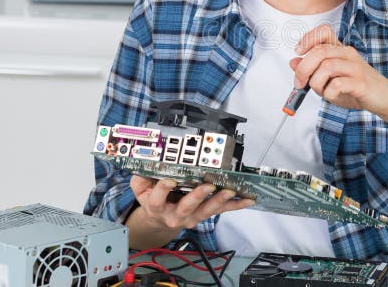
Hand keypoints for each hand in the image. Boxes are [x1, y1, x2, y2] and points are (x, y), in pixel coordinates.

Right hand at [126, 176, 254, 247]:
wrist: (160, 220)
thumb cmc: (153, 200)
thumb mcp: (141, 190)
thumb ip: (139, 180)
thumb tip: (143, 167)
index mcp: (157, 207)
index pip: (158, 199)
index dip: (163, 189)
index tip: (170, 180)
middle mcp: (175, 215)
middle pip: (186, 207)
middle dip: (198, 196)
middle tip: (207, 185)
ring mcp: (192, 216)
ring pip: (207, 210)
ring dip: (220, 200)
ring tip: (231, 191)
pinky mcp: (205, 214)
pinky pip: (222, 210)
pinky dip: (236, 205)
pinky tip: (248, 200)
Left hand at [289, 24, 387, 118]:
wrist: (385, 99)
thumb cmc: (357, 89)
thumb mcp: (331, 80)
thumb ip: (313, 70)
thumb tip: (293, 62)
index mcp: (341, 51)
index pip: (324, 31)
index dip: (308, 38)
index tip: (299, 52)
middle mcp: (348, 55)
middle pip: (319, 51)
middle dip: (303, 68)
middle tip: (300, 83)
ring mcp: (355, 68)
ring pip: (326, 66)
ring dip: (316, 82)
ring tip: (320, 91)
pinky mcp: (360, 82)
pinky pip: (337, 84)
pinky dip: (329, 93)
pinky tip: (333, 96)